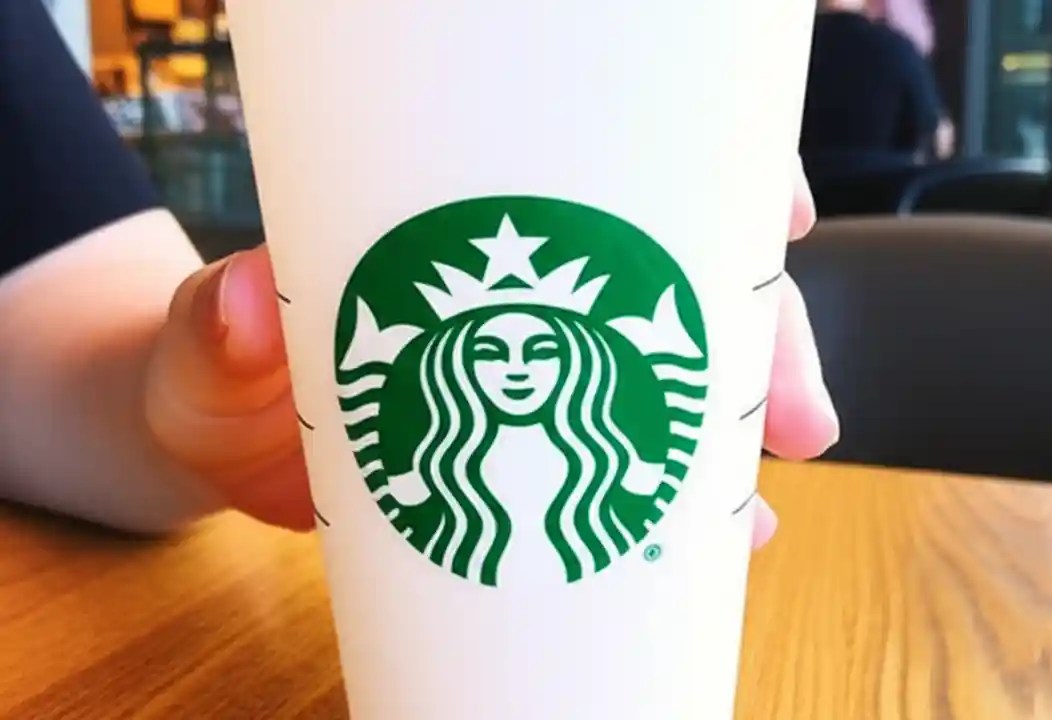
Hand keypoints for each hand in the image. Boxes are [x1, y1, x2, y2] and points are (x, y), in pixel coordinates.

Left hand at [145, 164, 839, 545]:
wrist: (221, 448)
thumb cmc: (222, 372)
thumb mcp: (211, 346)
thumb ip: (224, 324)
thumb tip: (257, 300)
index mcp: (467, 223)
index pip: (607, 168)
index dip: (707, 177)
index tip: (779, 213)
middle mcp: (526, 283)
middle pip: (676, 276)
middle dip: (761, 335)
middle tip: (799, 418)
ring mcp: (543, 360)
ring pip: (676, 368)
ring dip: (739, 427)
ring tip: (759, 506)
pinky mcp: (540, 437)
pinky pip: (635, 451)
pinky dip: (680, 492)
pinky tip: (717, 535)